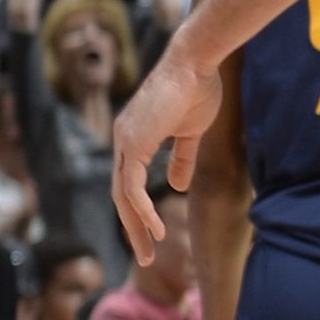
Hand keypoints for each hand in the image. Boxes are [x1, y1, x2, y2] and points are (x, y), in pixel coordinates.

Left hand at [110, 46, 216, 261]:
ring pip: (122, 197)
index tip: (155, 233)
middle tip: (146, 255)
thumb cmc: (198, 90)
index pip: (129, 182)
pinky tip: (157, 229)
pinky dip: (143, 211)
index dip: (140, 210)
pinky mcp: (134, 145)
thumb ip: (181, 159)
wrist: (195, 64)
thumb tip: (177, 186)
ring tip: (150, 251)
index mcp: (134, 137)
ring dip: (136, 227)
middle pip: (121, 195)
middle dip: (133, 227)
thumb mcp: (191, 133)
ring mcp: (125, 142)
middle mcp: (123, 141)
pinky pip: (132, 188)